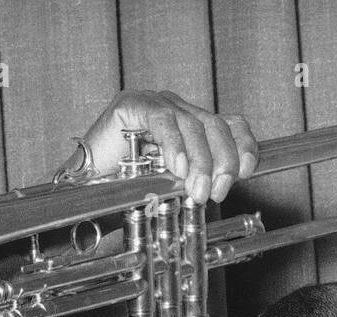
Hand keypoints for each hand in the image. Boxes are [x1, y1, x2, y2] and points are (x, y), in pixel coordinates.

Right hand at [75, 90, 256, 203]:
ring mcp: (157, 104)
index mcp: (196, 128)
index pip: (233, 126)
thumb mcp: (179, 187)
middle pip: (216, 127)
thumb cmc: (134, 188)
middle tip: (214, 192)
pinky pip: (161, 119)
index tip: (246, 171)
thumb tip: (224, 186)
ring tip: (196, 189)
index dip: (244, 145)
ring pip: (192, 125)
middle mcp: (180, 111)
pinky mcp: (133, 104)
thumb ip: (202, 181)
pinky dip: (173, 144)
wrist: (90, 186)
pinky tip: (176, 167)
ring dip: (199, 161)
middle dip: (222, 162)